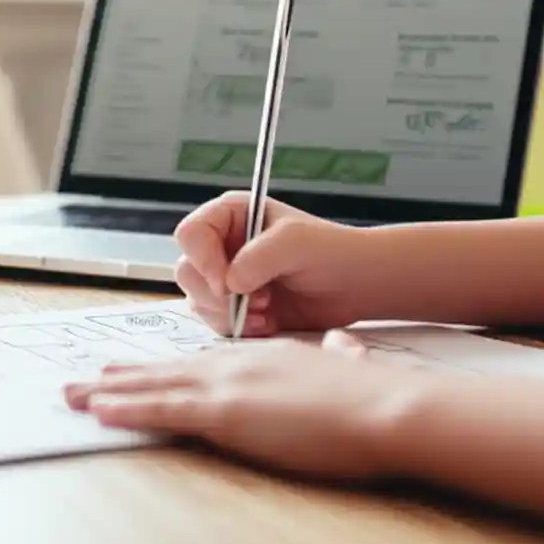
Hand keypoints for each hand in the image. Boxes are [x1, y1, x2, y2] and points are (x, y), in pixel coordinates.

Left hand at [63, 337, 427, 480]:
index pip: (207, 360)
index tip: (148, 367)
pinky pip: (163, 410)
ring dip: (111, 391)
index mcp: (267, 355)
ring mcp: (229, 384)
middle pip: (170, 368)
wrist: (385, 404)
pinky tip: (99, 411)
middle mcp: (239, 363)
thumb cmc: (375, 395)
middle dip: (126, 375)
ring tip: (74, 395)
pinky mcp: (225, 411)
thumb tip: (346, 350)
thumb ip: (341, 359)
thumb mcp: (352, 368)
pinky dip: (128, 409)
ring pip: (156, 385)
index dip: (172, 365)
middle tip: (88, 377)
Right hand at [173, 192, 371, 336]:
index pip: (191, 234)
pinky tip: (268, 322)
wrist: (356, 285)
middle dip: (216, 294)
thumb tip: (229, 283)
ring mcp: (226, 278)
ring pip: (198, 301)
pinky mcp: (236, 308)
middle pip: (187, 271)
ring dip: (229, 313)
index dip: (203, 260)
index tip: (227, 283)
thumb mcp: (296, 242)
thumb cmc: (331, 252)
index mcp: (230, 216)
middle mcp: (222, 245)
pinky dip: (239, 328)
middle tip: (255, 300)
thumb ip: (259, 257)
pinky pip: (216, 323)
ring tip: (267, 309)